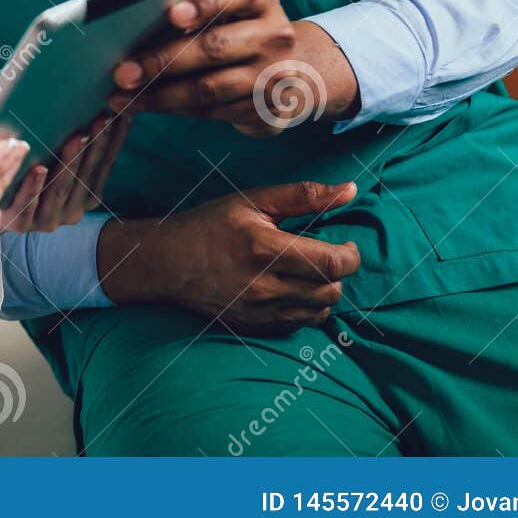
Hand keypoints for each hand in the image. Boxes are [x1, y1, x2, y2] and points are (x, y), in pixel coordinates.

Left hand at [2, 113, 131, 232]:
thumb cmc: (28, 173)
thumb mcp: (57, 159)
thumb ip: (78, 143)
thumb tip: (101, 103)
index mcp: (87, 195)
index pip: (105, 164)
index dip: (114, 140)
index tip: (122, 114)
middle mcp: (72, 210)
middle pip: (86, 174)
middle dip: (96, 145)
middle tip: (102, 118)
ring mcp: (47, 219)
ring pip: (61, 189)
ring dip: (69, 163)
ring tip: (76, 138)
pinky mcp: (20, 222)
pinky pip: (27, 204)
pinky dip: (34, 186)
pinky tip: (38, 168)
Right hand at [98, 180, 361, 332]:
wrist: (167, 262)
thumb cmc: (210, 225)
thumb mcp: (252, 200)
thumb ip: (303, 196)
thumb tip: (350, 190)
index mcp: (266, 249)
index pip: (334, 263)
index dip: (351, 253)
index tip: (344, 242)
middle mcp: (266, 286)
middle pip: (332, 290)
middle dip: (337, 271)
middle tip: (321, 253)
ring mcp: (260, 312)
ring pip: (320, 310)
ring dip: (323, 290)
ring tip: (306, 271)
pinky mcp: (256, 326)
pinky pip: (300, 323)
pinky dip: (305, 307)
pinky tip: (290, 287)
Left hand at [109, 0, 357, 135]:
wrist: (296, 71)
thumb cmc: (241, 29)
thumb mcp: (232, 9)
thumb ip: (195, 7)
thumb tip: (136, 20)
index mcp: (261, 0)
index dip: (206, 3)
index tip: (173, 15)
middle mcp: (274, 36)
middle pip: (214, 47)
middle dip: (162, 61)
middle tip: (122, 72)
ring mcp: (272, 76)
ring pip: (209, 88)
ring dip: (159, 95)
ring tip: (121, 97)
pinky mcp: (263, 109)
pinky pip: (210, 111)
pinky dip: (172, 109)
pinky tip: (144, 106)